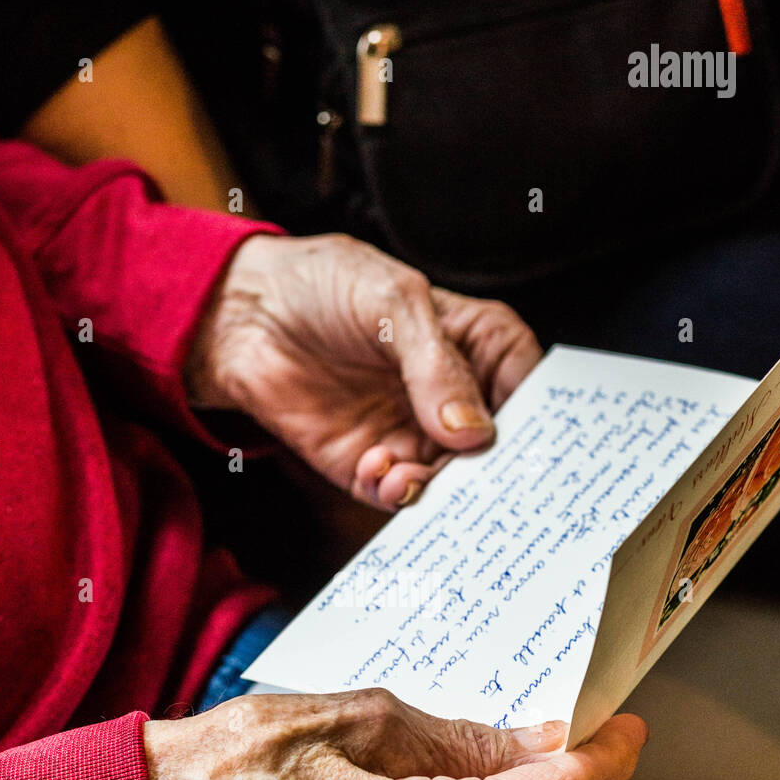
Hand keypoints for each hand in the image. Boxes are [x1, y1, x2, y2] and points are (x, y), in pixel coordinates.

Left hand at [186, 233, 540, 509]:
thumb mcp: (393, 304)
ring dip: (439, 486)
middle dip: (490, 468)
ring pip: (450, 481)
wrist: (243, 312)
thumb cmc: (324, 285)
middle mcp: (450, 397)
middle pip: (495, 448)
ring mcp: (412, 434)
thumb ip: (436, 366)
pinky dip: (397, 492)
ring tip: (413, 470)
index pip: (528, 388)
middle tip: (482, 477)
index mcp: (475, 345)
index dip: (536, 418)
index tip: (531, 441)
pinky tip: (382, 471)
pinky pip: (398, 494)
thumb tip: (471, 431)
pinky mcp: (369, 464)